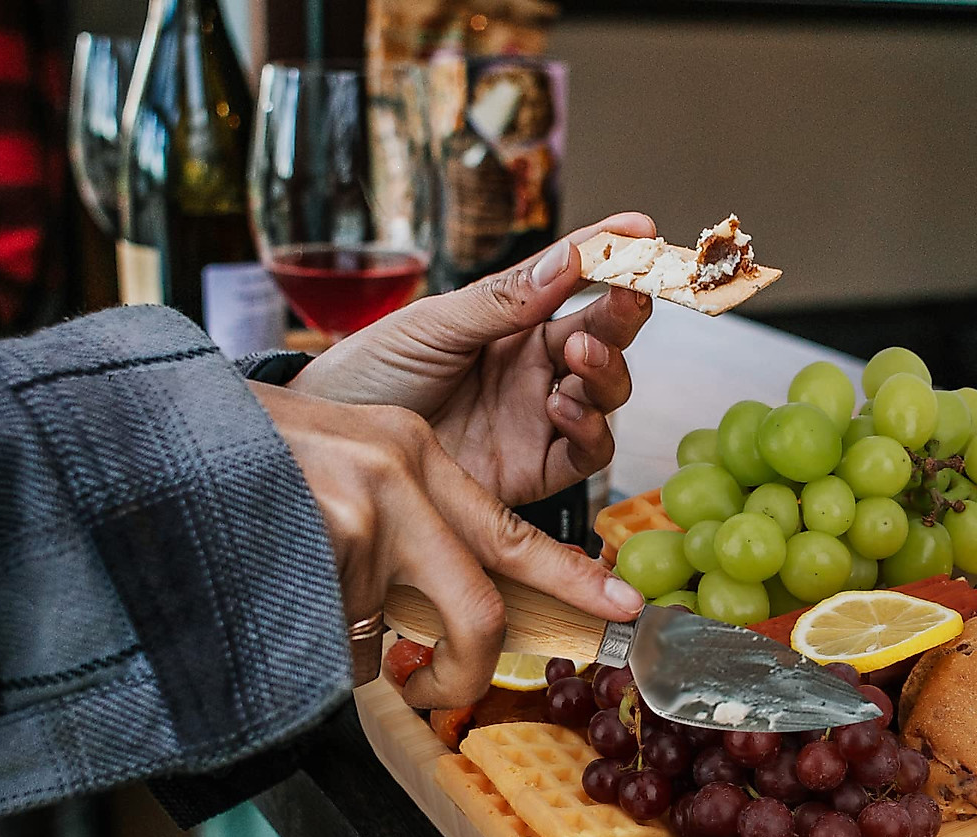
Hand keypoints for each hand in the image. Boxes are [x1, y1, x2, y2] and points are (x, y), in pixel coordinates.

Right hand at [251, 382, 644, 699]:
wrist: (165, 426)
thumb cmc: (262, 460)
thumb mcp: (353, 465)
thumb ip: (412, 526)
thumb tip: (438, 621)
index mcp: (420, 455)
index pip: (513, 535)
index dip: (573, 581)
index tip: (622, 613)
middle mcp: (403, 475)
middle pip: (478, 611)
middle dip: (462, 675)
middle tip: (438, 692)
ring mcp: (363, 509)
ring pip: (380, 638)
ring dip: (346, 646)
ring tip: (301, 593)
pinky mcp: (319, 539)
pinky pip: (332, 642)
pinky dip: (308, 641)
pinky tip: (276, 587)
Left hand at [290, 213, 655, 507]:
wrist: (336, 449)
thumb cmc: (371, 375)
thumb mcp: (432, 325)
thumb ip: (502, 300)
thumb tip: (568, 258)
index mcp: (510, 321)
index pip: (573, 280)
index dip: (610, 253)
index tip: (640, 228)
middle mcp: (532, 367)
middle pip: (604, 335)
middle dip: (625, 313)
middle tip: (630, 296)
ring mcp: (536, 417)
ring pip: (606, 392)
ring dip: (608, 370)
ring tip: (580, 355)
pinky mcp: (533, 469)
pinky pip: (585, 453)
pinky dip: (590, 430)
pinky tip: (562, 408)